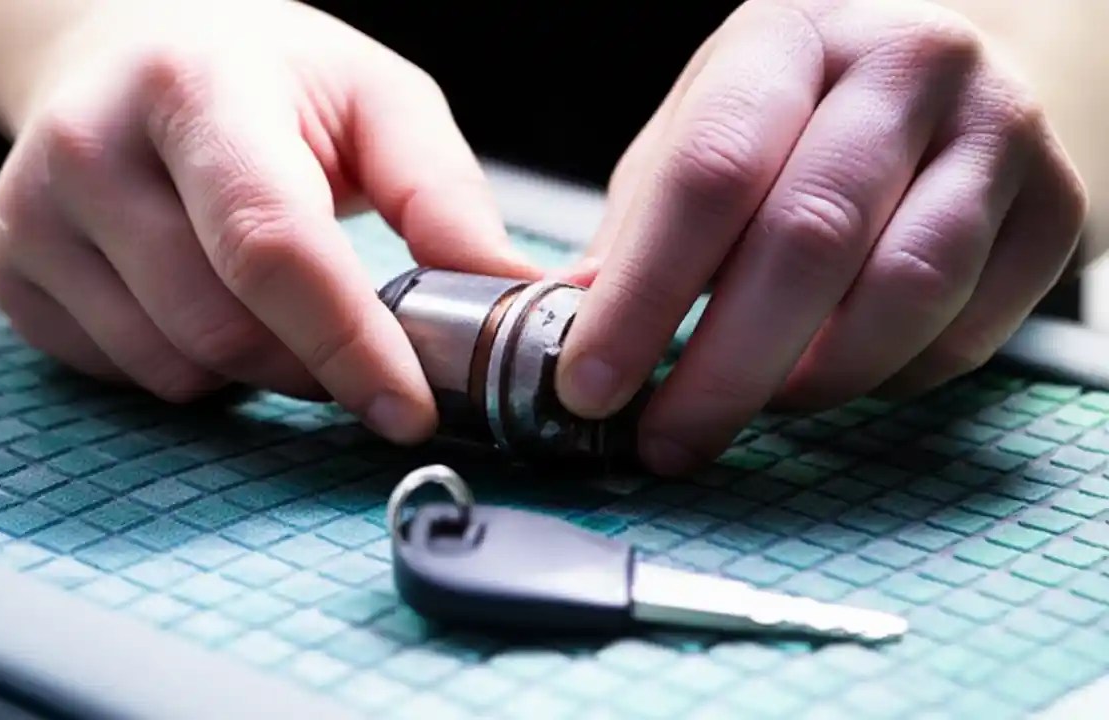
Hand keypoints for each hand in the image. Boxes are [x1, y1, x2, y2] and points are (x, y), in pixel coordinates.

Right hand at [0, 0, 539, 443]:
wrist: (125, 48)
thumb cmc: (262, 76)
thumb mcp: (373, 98)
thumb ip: (441, 194)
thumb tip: (509, 297)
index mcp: (195, 88)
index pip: (270, 246)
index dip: (347, 345)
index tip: (408, 410)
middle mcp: (90, 147)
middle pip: (221, 328)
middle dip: (311, 366)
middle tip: (356, 345)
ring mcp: (30, 214)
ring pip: (171, 369)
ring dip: (251, 368)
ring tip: (270, 301)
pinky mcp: (9, 271)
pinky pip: (121, 375)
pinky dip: (185, 366)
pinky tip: (199, 300)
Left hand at [555, 0, 1087, 474]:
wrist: (947, 75)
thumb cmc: (803, 113)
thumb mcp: (705, 128)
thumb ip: (644, 219)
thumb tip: (574, 314)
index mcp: (793, 36)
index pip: (710, 172)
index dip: (644, 293)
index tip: (590, 383)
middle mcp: (907, 67)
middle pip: (807, 239)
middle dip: (722, 369)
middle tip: (666, 440)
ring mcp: (998, 132)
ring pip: (904, 293)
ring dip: (814, 381)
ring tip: (757, 405)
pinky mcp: (1055, 208)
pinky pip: (966, 333)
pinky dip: (888, 378)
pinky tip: (838, 374)